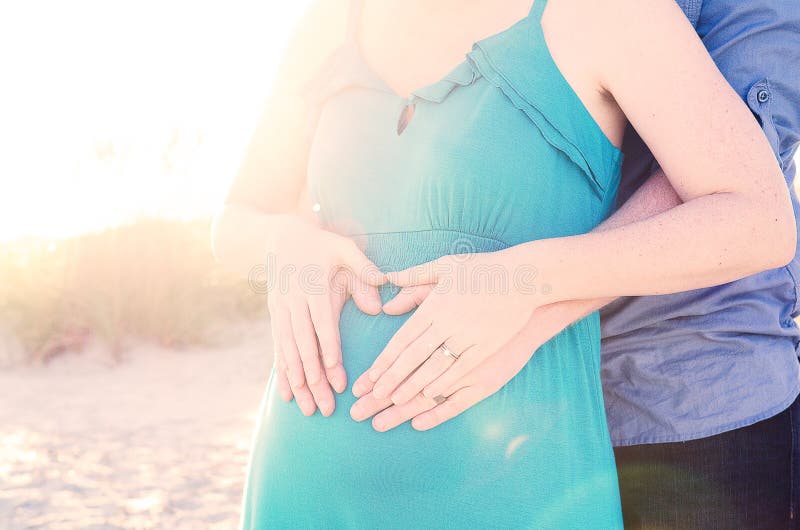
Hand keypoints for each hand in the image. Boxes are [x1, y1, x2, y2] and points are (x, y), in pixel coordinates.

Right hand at [267, 216, 385, 416]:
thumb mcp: (345, 248)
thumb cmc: (322, 245)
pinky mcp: (274, 316)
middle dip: (314, 380)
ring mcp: (280, 310)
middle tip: (326, 408)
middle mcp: (293, 302)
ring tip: (308, 409)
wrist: (281, 235)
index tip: (339, 381)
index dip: (330, 355)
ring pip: (288, 352)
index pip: (322, 327)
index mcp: (314, 288)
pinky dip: (282, 372)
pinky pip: (277, 348)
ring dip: (298, 382)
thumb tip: (378, 304)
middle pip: (304, 347)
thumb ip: (364, 270)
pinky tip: (287, 396)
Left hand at [354, 248, 539, 406]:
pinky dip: (444, 382)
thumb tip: (387, 283)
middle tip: (375, 396)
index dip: (386, 358)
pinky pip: (461, 369)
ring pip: (434, 366)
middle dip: (393, 377)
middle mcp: (447, 322)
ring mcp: (468, 336)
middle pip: (413, 355)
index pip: (403, 337)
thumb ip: (414, 278)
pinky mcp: (486, 347)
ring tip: (396, 401)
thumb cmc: (483, 269)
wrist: (524, 276)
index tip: (372, 375)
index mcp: (435, 304)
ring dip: (414, 385)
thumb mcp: (445, 265)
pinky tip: (430, 395)